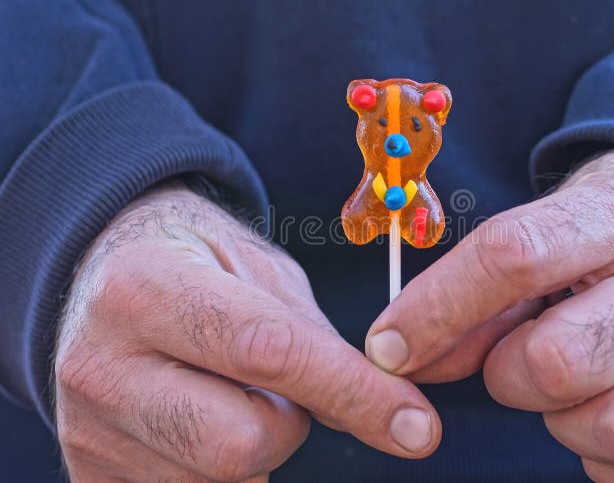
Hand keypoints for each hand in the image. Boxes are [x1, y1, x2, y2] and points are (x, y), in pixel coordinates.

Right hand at [55, 184, 440, 481]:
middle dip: (291, 424)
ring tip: (228, 394)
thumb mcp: (258, 270)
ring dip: (256, 448)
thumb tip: (383, 412)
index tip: (415, 425)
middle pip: (240, 444)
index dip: (352, 392)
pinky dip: (222, 469)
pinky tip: (206, 420)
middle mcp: (100, 365)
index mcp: (146, 288)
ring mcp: (85, 431)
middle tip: (280, 387)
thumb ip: (314, 338)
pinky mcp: (89, 475)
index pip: (267, 354)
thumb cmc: (196, 264)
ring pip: (221, 480)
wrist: (102, 278)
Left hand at [366, 151, 613, 481]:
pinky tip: (600, 413)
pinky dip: (605, 460)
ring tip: (568, 387)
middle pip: (558, 358)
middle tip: (515, 358)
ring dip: (563, 422)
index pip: (514, 256)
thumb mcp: (547, 233)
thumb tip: (407, 358)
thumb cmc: (609, 238)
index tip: (389, 347)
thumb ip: (477, 295)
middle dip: (508, 373)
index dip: (436, 309)